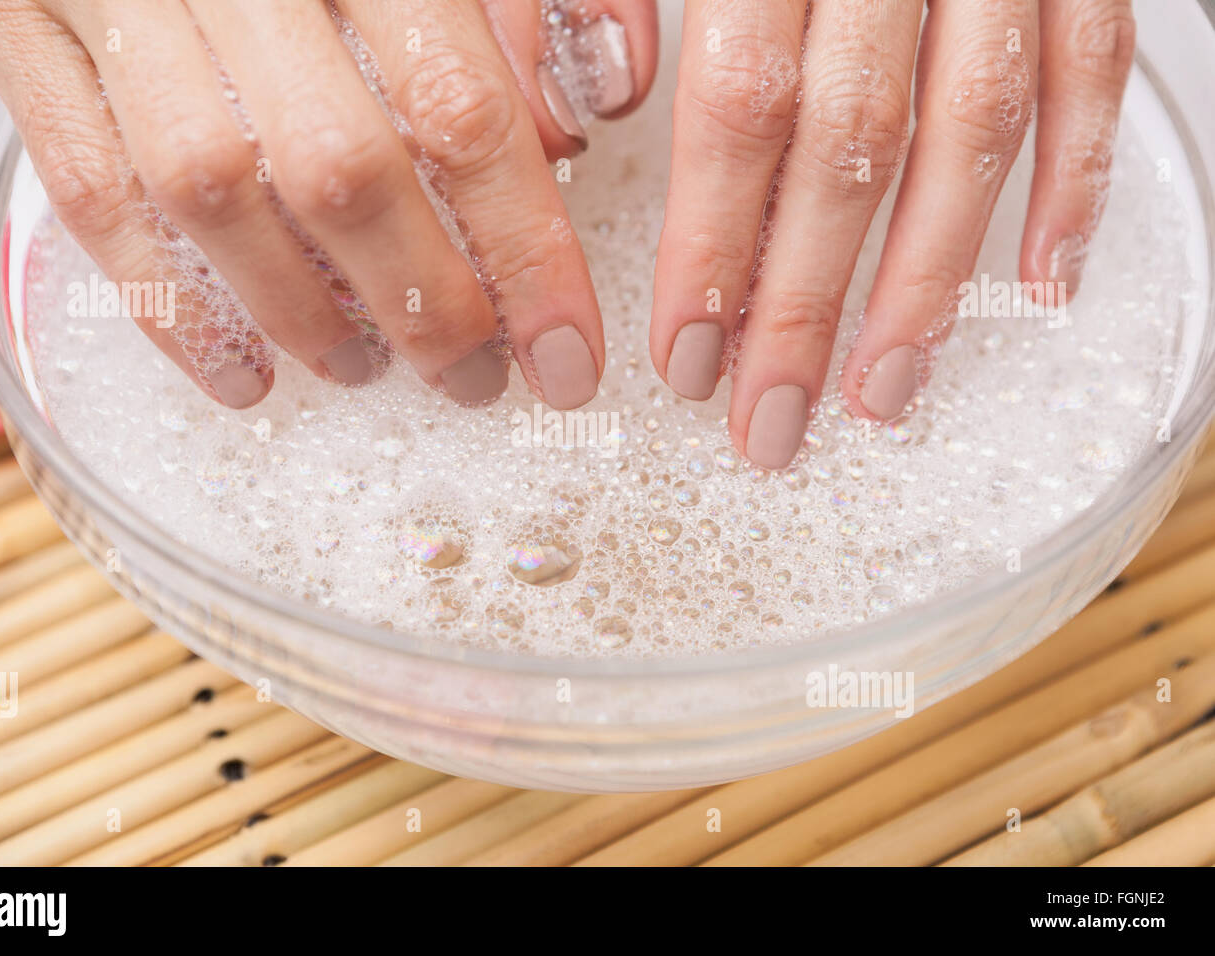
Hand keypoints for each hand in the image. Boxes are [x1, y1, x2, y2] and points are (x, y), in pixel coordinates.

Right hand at [0, 0, 657, 408]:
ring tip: (363, 371)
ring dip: (301, 312)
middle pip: (340, 167)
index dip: (524, 250)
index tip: (566, 355)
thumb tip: (592, 113)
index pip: (464, 109)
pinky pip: (86, 188)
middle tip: (474, 379)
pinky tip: (235, 370)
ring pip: (211, 187)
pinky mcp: (20, 27)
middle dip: (423, 302)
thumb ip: (524, 3)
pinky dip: (163, 301)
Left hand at [650, 0, 1133, 468]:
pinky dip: (1073, 183)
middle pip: (851, 149)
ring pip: (976, 127)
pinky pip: (1094, 68)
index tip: (690, 357)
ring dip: (929, 279)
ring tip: (884, 388)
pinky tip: (1041, 283)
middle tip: (772, 415)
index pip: (740, 107)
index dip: (715, 246)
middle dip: (806, 305)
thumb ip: (619, 3)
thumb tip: (593, 112)